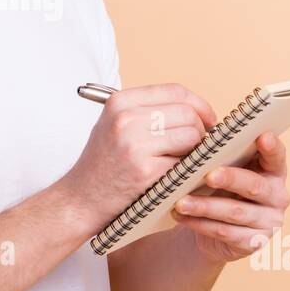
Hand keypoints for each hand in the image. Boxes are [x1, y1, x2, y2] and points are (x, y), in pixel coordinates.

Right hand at [56, 83, 217, 236]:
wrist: (81, 199)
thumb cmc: (103, 163)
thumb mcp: (115, 124)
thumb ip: (148, 111)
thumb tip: (196, 108)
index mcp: (120, 102)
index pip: (175, 91)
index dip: (199, 105)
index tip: (208, 120)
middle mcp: (126, 119)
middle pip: (188, 113)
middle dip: (201, 130)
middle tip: (197, 146)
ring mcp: (135, 145)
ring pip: (192, 136)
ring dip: (196, 151)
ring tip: (183, 161)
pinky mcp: (146, 171)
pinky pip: (186, 163)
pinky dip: (189, 170)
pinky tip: (179, 176)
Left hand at [169, 131, 289, 263]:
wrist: (214, 227)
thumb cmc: (221, 187)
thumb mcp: (224, 167)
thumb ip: (222, 151)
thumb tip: (206, 131)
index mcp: (273, 171)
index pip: (277, 157)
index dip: (272, 147)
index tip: (263, 136)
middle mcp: (278, 197)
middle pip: (254, 186)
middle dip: (230, 179)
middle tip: (209, 176)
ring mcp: (269, 222)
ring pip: (235, 212)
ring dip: (205, 207)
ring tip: (181, 202)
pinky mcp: (254, 243)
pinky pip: (224, 232)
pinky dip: (200, 224)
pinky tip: (182, 216)